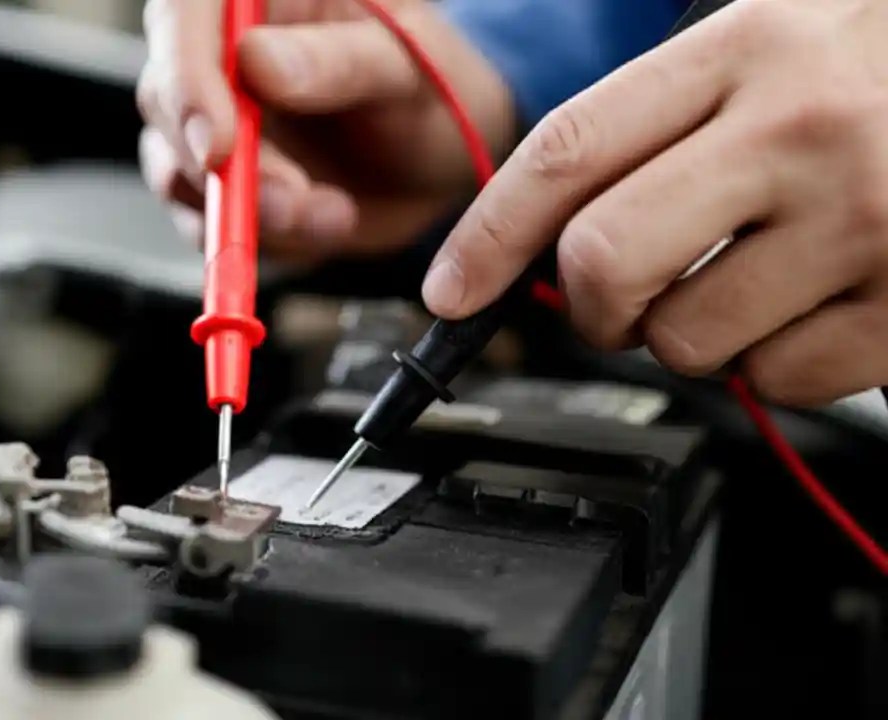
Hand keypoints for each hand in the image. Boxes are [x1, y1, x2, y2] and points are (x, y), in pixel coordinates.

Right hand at [137, 0, 515, 263]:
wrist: (446, 161)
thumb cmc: (432, 89)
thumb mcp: (405, 66)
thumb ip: (338, 61)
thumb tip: (257, 62)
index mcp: (256, 1)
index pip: (183, 16)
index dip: (184, 77)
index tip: (216, 146)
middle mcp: (219, 57)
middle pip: (164, 100)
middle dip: (222, 167)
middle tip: (293, 199)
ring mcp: (214, 126)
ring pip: (176, 172)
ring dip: (247, 213)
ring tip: (332, 214)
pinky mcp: (222, 190)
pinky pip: (205, 226)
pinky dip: (262, 242)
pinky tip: (324, 224)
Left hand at [424, 0, 887, 406]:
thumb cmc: (879, 65)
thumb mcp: (770, 42)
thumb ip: (657, 124)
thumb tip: (541, 234)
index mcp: (747, 48)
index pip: (569, 152)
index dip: (486, 235)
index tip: (447, 293)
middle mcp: (801, 130)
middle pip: (606, 261)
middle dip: (587, 304)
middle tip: (613, 297)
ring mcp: (866, 221)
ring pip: (687, 339)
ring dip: (687, 334)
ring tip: (747, 280)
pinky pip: (779, 379)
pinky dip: (774, 361)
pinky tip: (817, 303)